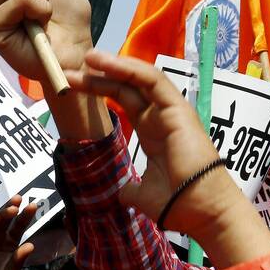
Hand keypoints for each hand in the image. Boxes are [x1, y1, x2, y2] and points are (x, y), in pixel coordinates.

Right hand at [0, 195, 38, 269]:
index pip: (19, 225)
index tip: (32, 205)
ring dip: (2, 213)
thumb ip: (19, 260)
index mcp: (10, 241)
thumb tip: (30, 245)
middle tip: (18, 200)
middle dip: (12, 208)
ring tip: (10, 209)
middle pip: (6, 218)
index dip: (25, 215)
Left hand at [65, 52, 269, 266]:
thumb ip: (129, 187)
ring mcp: (170, 111)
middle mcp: (160, 117)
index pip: (123, 101)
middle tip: (70, 69)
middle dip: (99, 76)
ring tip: (88, 57)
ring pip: (140, 79)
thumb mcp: (140, 194)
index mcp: (152, 132)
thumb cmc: (175, 203)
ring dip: (113, 66)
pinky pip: (154, 81)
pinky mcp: (178, 109)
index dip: (100, 90)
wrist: (199, 212)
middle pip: (127, 87)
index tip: (74, 85)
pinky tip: (109, 63)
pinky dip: (131, 69)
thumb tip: (122, 192)